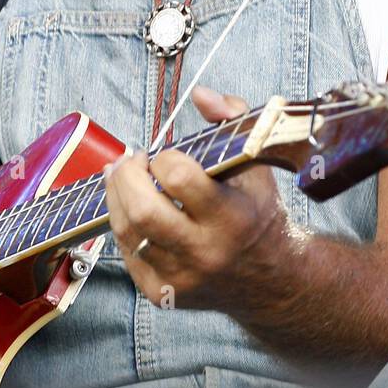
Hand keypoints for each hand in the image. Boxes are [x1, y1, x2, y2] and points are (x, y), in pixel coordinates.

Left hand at [103, 85, 292, 311]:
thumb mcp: (256, 162)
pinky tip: (128, 207)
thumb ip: (231, 118)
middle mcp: (206, 251)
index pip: (178, 178)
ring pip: (128, 232)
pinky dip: (122, 225)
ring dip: (115, 196)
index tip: (165, 154)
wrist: (272, 279)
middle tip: (131, 161)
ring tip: (122, 176)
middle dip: (126, 176)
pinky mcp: (163, 294)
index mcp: (231, 216)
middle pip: (143, 211)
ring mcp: (181, 277)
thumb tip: (200, 93)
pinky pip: (127, 254)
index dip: (163, 157)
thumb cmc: (258, 211)